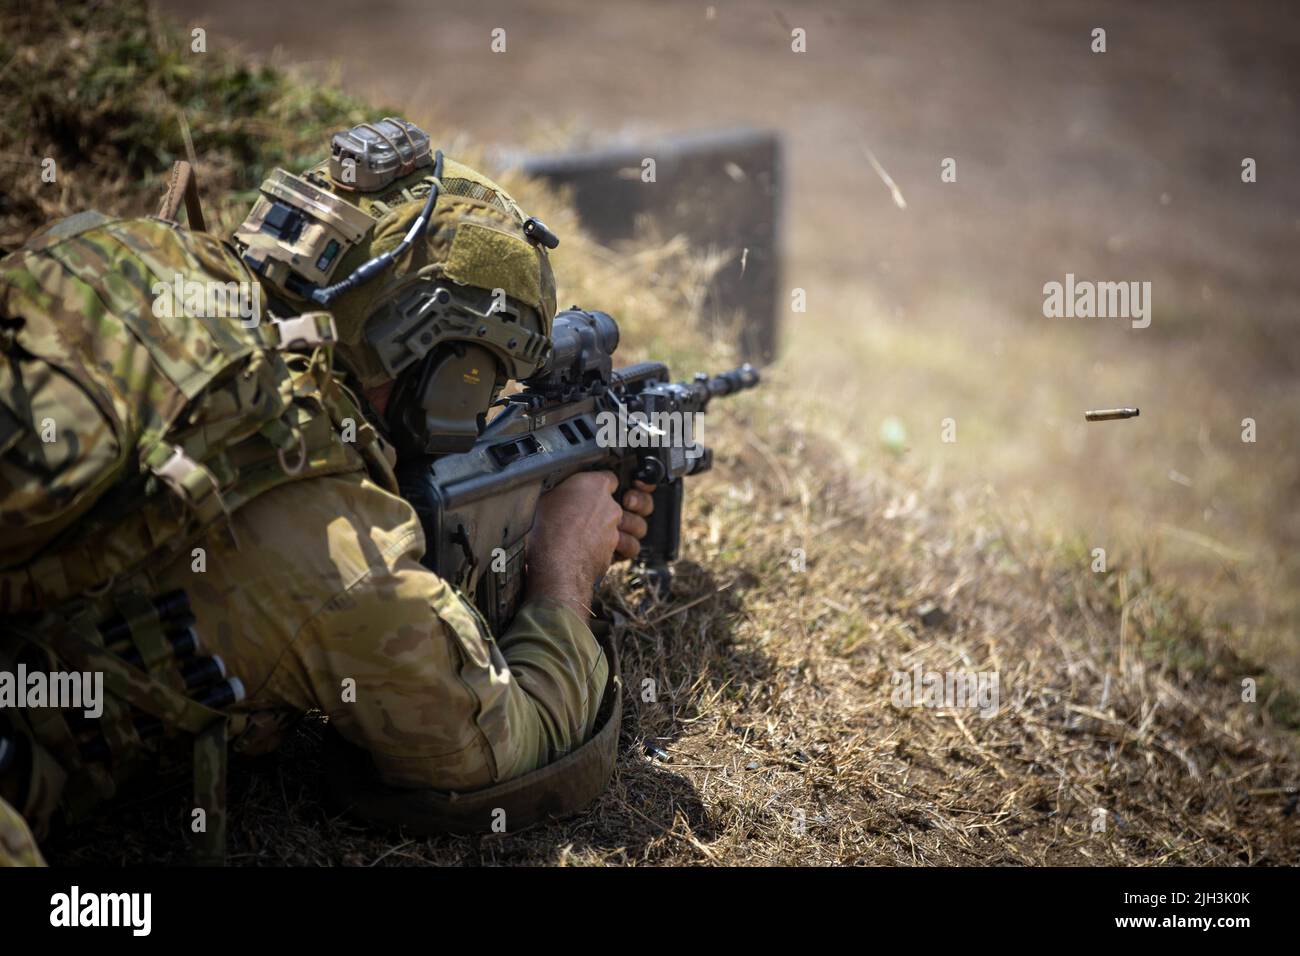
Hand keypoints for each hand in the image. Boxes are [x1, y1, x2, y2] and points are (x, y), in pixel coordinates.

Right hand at [525, 473, 656, 617]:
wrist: (557, 565)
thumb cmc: (546, 532)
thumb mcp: (544, 500)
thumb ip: (561, 493)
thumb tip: (557, 495)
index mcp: (594, 485)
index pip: (609, 478)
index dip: (600, 485)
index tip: (591, 491)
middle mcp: (610, 505)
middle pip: (619, 502)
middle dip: (608, 509)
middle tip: (591, 515)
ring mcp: (616, 529)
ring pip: (633, 525)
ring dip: (624, 527)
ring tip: (606, 532)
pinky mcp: (616, 551)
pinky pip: (627, 546)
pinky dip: (621, 548)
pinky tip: (608, 549)